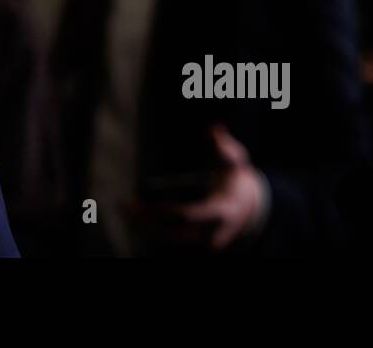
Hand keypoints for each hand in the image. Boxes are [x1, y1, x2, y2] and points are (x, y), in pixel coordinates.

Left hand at [123, 125, 266, 252]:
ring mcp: (204, 241)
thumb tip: (215, 128)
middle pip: (173, 233)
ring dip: (144, 227)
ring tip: (124, 209)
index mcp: (221, 210)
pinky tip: (133, 216)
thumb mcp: (236, 160)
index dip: (163, 210)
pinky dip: (151, 230)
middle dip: (146, 221)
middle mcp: (212, 232)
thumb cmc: (235, 179)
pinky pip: (170, 241)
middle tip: (123, 205)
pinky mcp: (195, 244)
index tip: (140, 202)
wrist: (249, 207)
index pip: (188, 214)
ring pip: (169, 240)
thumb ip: (225, 146)